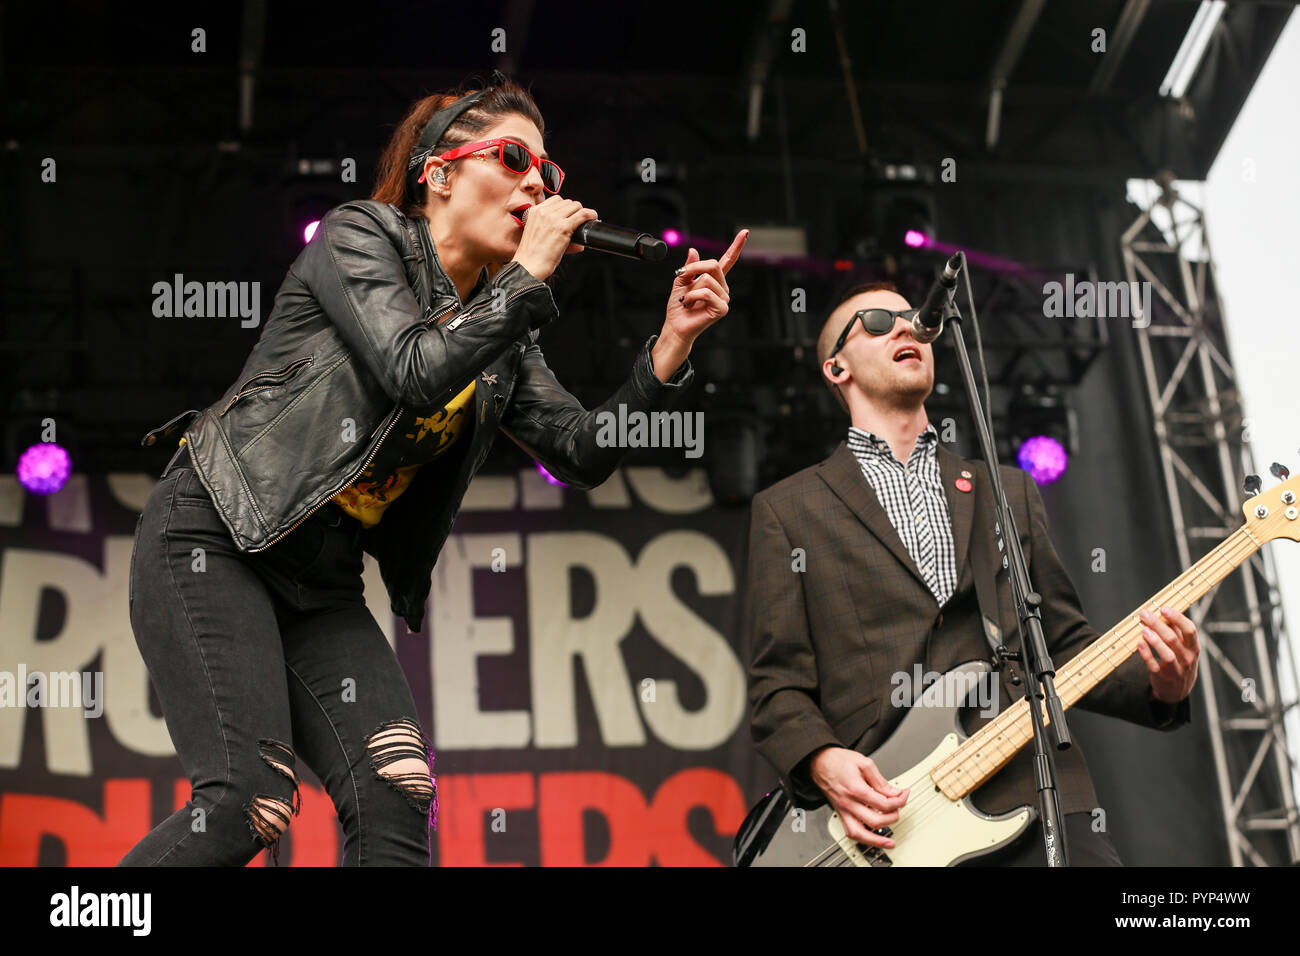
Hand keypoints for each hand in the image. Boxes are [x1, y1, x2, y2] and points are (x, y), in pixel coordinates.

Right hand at [510, 195, 598, 281]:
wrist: (528, 266)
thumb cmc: (531, 255)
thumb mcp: (538, 236)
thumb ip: (554, 230)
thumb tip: (577, 241)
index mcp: (534, 211)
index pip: (556, 200)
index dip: (565, 207)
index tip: (569, 215)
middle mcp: (543, 212)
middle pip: (568, 202)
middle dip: (574, 211)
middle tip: (578, 221)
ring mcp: (553, 219)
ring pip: (576, 206)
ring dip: (582, 213)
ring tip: (584, 222)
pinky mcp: (563, 228)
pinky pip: (582, 214)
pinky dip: (590, 215)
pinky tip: (593, 218)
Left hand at [651, 230, 748, 380]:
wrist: (675, 325)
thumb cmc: (678, 306)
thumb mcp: (680, 280)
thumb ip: (689, 266)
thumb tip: (693, 251)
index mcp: (714, 279)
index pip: (728, 260)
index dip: (736, 246)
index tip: (745, 232)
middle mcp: (722, 287)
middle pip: (713, 265)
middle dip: (694, 270)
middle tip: (684, 280)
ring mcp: (724, 298)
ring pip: (707, 279)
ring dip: (690, 289)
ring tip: (687, 300)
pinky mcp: (722, 308)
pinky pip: (706, 293)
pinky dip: (693, 297)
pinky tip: (689, 304)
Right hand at [808, 746, 908, 849]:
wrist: (819, 762)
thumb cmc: (838, 761)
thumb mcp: (864, 762)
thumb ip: (880, 780)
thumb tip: (894, 793)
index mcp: (856, 789)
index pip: (884, 804)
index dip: (899, 801)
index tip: (903, 795)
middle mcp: (849, 803)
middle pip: (876, 821)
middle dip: (893, 817)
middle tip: (898, 808)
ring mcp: (843, 811)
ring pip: (860, 834)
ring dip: (877, 841)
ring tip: (890, 842)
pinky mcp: (840, 814)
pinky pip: (850, 832)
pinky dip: (863, 839)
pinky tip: (872, 840)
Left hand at [1137, 606, 1199, 703]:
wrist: (1177, 690)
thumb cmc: (1180, 662)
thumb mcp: (1184, 648)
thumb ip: (1176, 632)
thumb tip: (1165, 612)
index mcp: (1193, 648)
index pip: (1190, 630)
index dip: (1177, 618)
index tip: (1163, 608)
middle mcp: (1187, 659)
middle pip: (1173, 639)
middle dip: (1158, 624)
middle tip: (1144, 614)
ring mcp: (1175, 669)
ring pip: (1167, 654)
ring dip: (1154, 640)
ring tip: (1143, 629)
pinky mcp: (1162, 677)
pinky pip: (1153, 665)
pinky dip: (1146, 654)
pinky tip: (1139, 643)